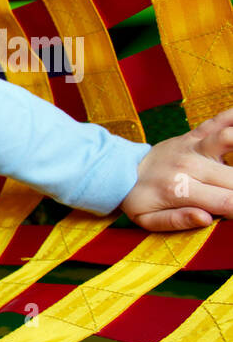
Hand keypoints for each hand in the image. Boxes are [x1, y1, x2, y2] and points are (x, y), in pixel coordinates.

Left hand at [120, 108, 232, 230]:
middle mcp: (188, 165)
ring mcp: (191, 147)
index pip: (225, 201)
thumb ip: (176, 221)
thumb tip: (206, 219)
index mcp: (178, 190)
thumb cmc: (138, 199)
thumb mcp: (147, 219)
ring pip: (228, 138)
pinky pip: (219, 120)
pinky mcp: (193, 134)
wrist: (119, 168)